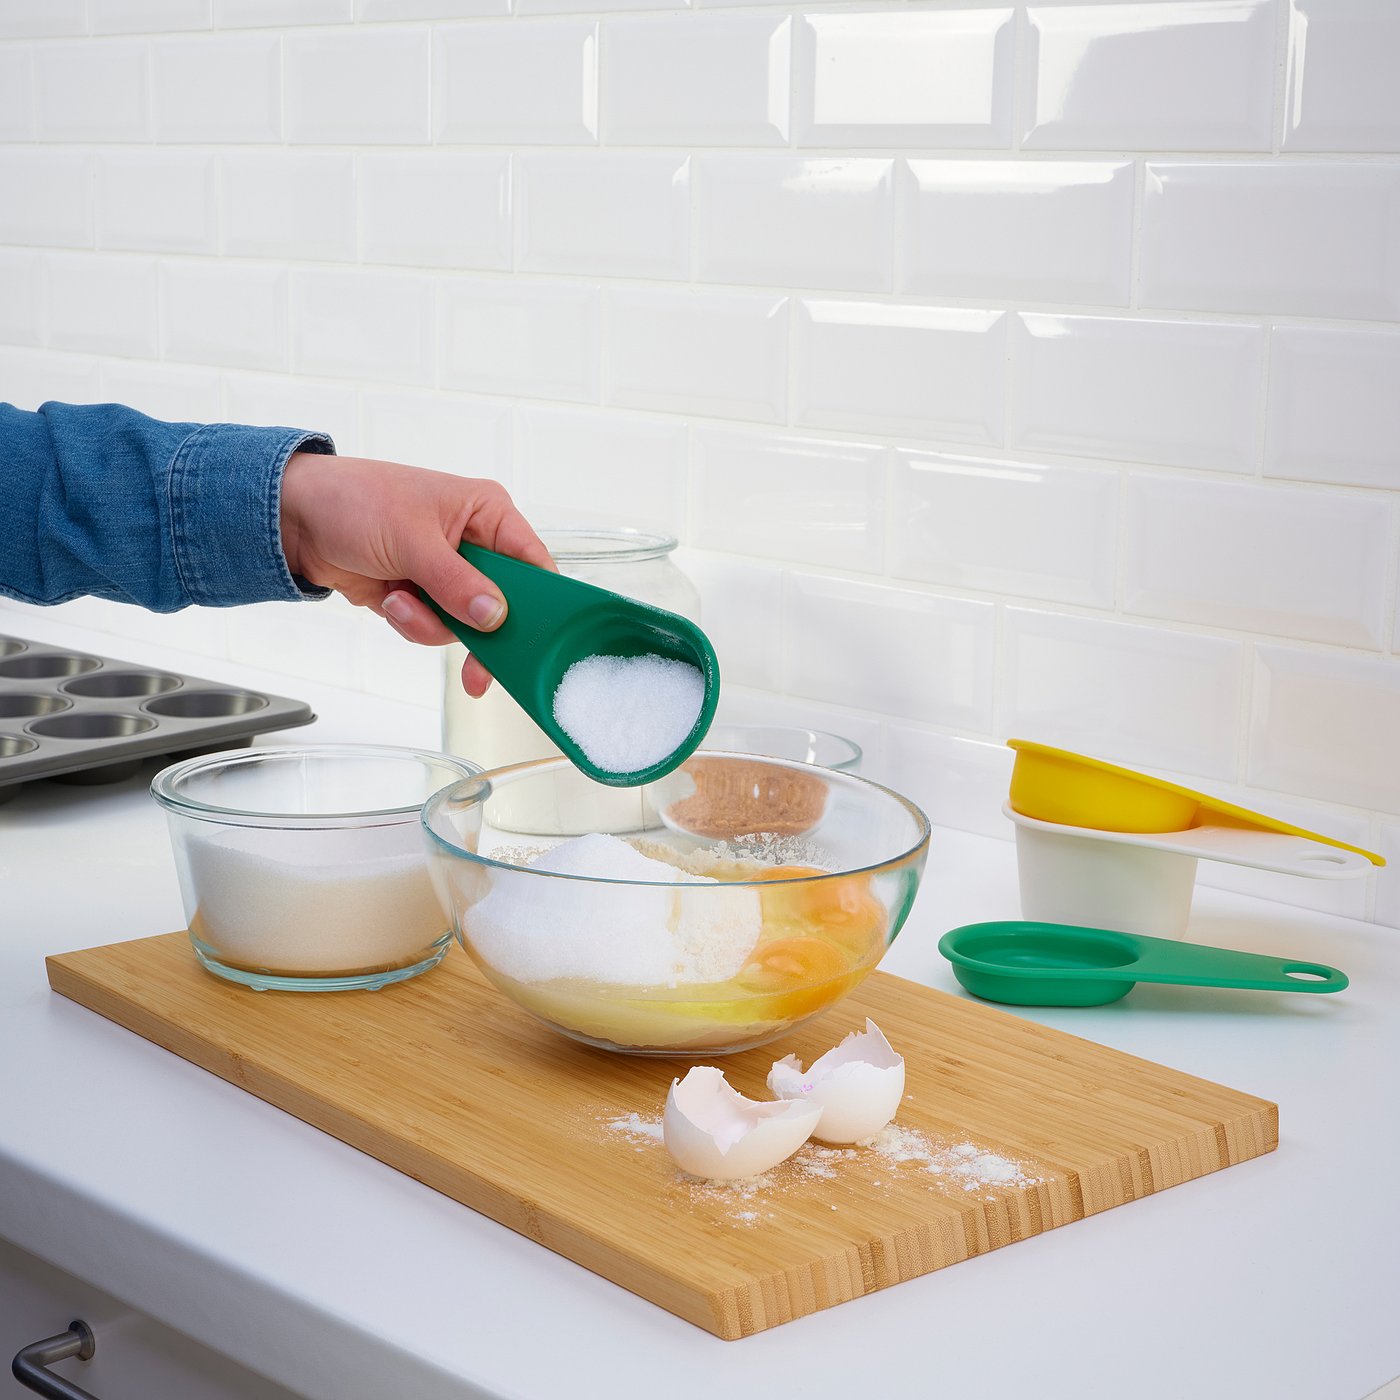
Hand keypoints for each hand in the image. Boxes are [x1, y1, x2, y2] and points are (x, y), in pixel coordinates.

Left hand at [279, 454, 551, 697]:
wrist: (294, 519)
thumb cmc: (353, 500)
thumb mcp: (412, 539)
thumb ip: (456, 582)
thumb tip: (494, 615)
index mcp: (487, 514)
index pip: (533, 563)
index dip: (539, 603)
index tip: (533, 639)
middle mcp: (475, 544)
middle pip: (504, 604)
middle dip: (475, 628)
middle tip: (477, 669)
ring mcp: (449, 574)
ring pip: (466, 624)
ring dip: (430, 623)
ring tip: (398, 599)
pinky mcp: (424, 596)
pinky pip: (435, 629)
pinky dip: (411, 623)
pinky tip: (389, 599)